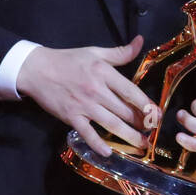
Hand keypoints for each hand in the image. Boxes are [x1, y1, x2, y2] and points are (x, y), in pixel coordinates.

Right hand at [16, 35, 158, 157]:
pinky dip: (98, 144)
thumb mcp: (95, 52)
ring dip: (129, 136)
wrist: (37, 70)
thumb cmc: (68, 60)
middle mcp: (96, 90)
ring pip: (112, 124)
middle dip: (142, 123)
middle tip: (152, 131)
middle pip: (125, 111)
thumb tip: (140, 41)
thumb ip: (120, 52)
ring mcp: (84, 105)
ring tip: (142, 145)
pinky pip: (88, 133)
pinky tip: (109, 152)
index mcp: (104, 73)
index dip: (147, 105)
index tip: (158, 114)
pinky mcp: (71, 117)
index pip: (131, 92)